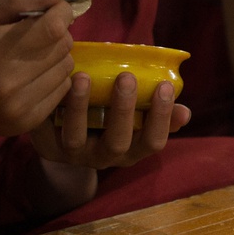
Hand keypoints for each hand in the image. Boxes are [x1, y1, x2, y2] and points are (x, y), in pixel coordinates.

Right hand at [0, 0, 75, 140]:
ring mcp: (19, 108)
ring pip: (66, 67)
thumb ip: (14, 0)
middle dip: (58, 31)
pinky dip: (54, 76)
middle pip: (63, 46)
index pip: (53, 27)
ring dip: (57, 54)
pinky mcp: (27, 123)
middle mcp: (8, 83)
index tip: (53, 8)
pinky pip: (62, 89)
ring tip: (32, 53)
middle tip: (36, 31)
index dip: (61, 12)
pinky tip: (32, 74)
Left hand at [30, 72, 190, 169]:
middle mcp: (104, 158)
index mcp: (131, 150)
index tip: (165, 86)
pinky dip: (50, 109)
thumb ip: (157, 112)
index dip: (162, 118)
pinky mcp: (48, 146)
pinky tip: (56, 83)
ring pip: (76, 138)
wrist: (65, 131)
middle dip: (123, 110)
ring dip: (81, 107)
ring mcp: (74, 154)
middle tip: (126, 77)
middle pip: (117, 143)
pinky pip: (47, 131)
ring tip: (84, 76)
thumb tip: (186, 113)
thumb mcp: (135, 116)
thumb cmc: (110, 114)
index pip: (152, 143)